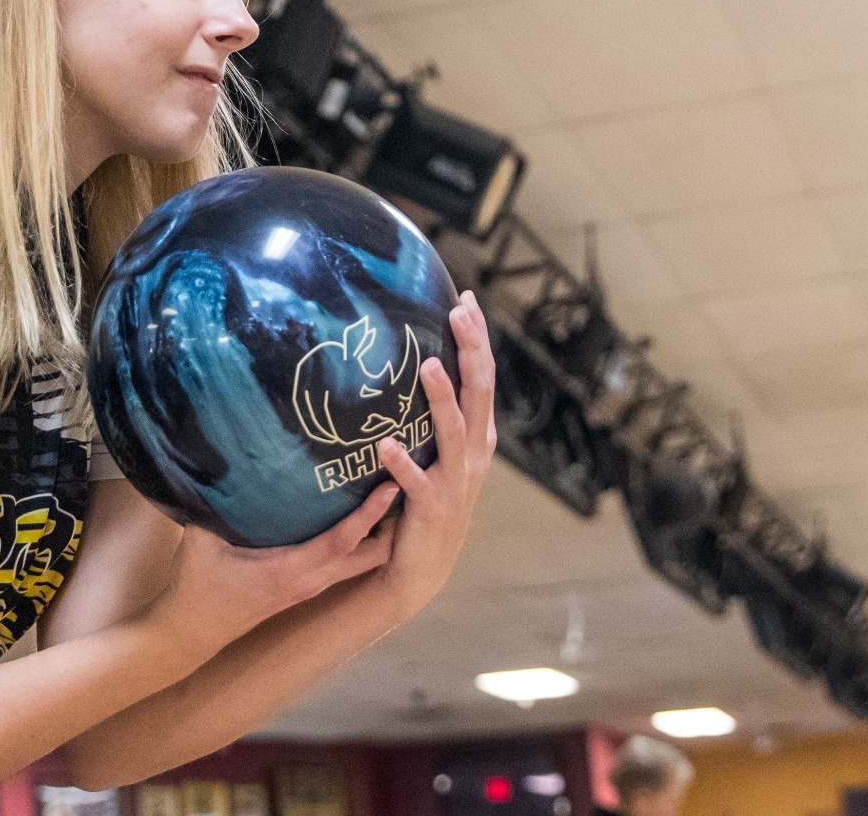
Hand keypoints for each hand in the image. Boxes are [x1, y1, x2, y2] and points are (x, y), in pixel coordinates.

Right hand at [145, 476, 399, 651]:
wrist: (190, 633)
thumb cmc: (194, 586)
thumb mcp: (199, 539)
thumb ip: (210, 500)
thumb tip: (213, 454)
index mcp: (290, 571)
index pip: (342, 541)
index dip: (370, 514)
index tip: (392, 485)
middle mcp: (310, 582)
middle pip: (370, 557)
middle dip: (394, 526)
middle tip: (410, 486)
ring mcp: (310, 588)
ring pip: (362, 563)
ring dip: (381, 535)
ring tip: (395, 496)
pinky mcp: (304, 588)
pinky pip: (345, 565)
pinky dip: (362, 543)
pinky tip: (360, 517)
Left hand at [369, 288, 496, 623]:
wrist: (419, 569)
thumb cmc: (422, 503)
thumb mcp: (436, 455)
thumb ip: (433, 417)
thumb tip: (410, 363)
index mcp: (477, 438)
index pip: (483, 379)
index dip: (478, 339)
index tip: (466, 299)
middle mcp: (473, 455)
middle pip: (480, 394)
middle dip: (472, 351)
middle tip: (459, 312)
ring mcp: (455, 483)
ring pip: (454, 432)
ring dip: (442, 399)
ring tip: (428, 366)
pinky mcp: (430, 509)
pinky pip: (417, 483)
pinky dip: (403, 464)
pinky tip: (385, 445)